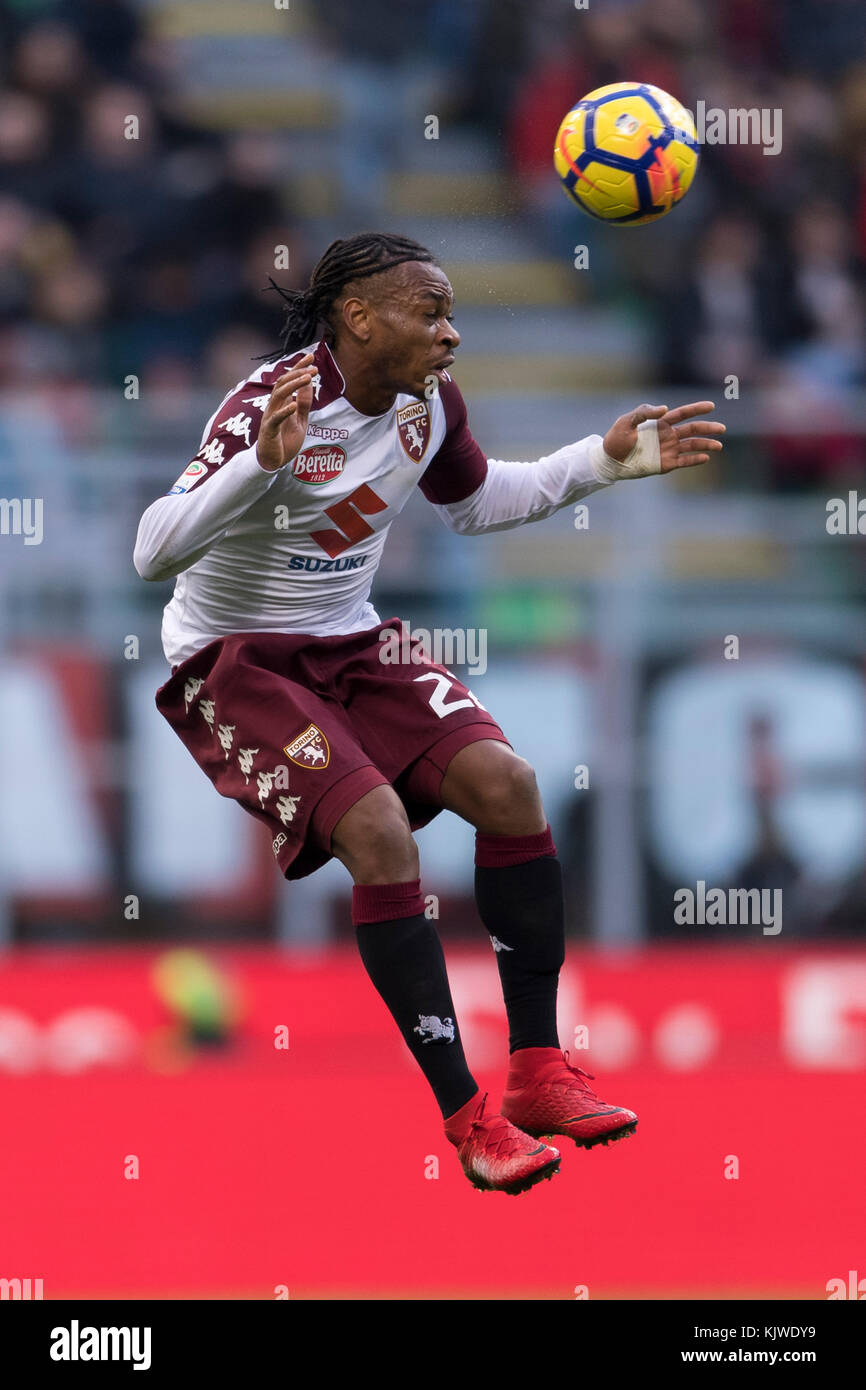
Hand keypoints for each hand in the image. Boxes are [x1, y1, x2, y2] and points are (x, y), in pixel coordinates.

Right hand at [256, 354, 318, 472]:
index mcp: (281, 402)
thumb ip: (304, 403)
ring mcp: (270, 416)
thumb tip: (310, 384)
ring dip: (294, 385)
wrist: (272, 463)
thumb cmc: (284, 441)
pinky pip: (276, 418)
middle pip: (283, 382)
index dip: (299, 367)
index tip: (312, 357)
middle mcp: (274, 406)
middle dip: (298, 372)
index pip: (289, 380)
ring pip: (279, 395)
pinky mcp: (268, 430)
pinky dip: (285, 411)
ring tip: (308, 378)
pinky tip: (294, 406)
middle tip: (313, 366)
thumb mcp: (300, 420)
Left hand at [601, 401, 725, 475]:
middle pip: (692, 430)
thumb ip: (644, 412)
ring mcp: (668, 450)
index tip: (711, 405)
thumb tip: (665, 408)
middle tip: (722, 428)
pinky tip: (705, 458)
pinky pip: (684, 461)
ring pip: (691, 446)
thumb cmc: (616, 438)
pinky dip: (695, 460)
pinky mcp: (665, 464)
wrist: (610, 460)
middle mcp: (668, 436)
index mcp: (660, 423)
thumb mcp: (627, 421)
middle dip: (708, 428)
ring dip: (705, 445)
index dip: (696, 409)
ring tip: (718, 445)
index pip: (682, 414)